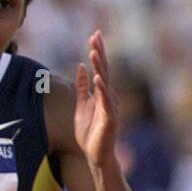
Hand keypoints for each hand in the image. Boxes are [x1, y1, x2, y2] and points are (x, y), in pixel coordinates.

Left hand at [74, 30, 119, 168]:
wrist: (96, 155)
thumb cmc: (90, 131)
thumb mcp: (82, 105)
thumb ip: (82, 87)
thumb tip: (80, 67)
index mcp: (102, 93)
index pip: (100, 68)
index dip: (97, 52)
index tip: (94, 35)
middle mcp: (109, 97)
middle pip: (105, 70)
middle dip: (99, 53)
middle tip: (95, 36)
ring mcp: (110, 107)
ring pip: (105, 82)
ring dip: (100, 67)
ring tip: (93, 52)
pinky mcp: (110, 118)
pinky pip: (105, 101)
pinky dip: (102, 89)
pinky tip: (98, 78)